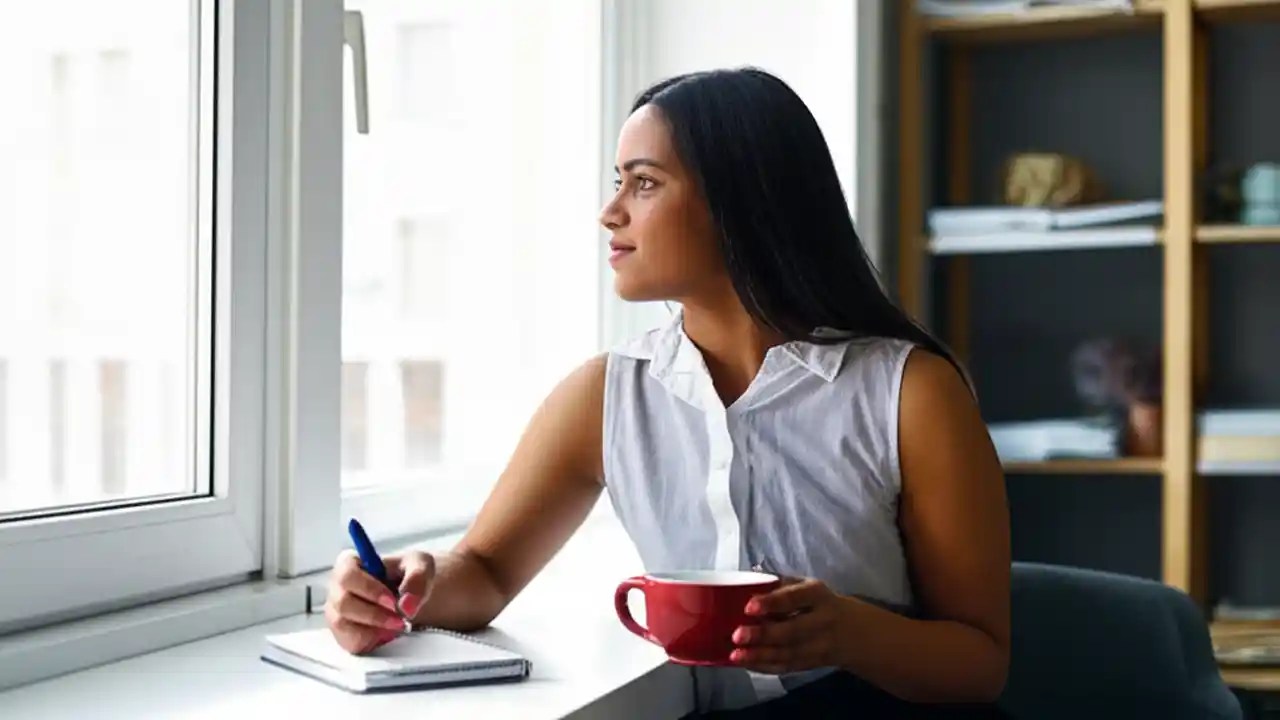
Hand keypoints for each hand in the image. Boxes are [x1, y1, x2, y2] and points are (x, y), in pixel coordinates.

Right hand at [324, 550, 435, 653]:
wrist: (411, 596)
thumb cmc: (409, 574)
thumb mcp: (421, 566)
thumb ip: (417, 578)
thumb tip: (405, 606)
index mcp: (350, 564)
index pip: (346, 573)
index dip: (368, 588)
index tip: (392, 599)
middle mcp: (338, 588)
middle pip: (343, 602)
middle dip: (374, 613)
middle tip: (400, 617)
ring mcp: (337, 612)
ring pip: (343, 624)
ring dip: (375, 627)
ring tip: (398, 624)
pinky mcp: (344, 634)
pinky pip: (350, 642)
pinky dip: (371, 640)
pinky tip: (387, 632)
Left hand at [729, 577, 853, 674]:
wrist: (856, 633)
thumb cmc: (821, 603)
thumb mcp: (808, 587)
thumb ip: (782, 586)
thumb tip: (748, 582)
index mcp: (818, 595)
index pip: (796, 597)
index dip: (773, 602)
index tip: (749, 606)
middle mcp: (821, 621)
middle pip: (792, 631)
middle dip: (763, 635)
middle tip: (737, 635)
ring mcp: (819, 646)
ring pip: (788, 654)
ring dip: (760, 656)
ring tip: (735, 655)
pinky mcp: (812, 664)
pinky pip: (787, 667)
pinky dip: (765, 667)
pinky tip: (746, 664)